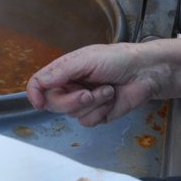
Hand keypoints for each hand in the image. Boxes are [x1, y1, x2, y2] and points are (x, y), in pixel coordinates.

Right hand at [26, 38, 180, 126]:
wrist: (145, 73)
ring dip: (93, 103)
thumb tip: (36, 85)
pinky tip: (112, 98)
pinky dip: (101, 110)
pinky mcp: (98, 115)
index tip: (38, 103)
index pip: (39, 84)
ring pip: (72, 114)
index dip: (34, 94)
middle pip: (54, 104)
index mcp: (63, 70)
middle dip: (72, 100)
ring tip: (107, 89)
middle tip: (88, 93)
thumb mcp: (84, 60)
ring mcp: (83, 102)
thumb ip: (59, 73)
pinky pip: (89, 121)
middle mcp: (70, 87)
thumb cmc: (115, 59)